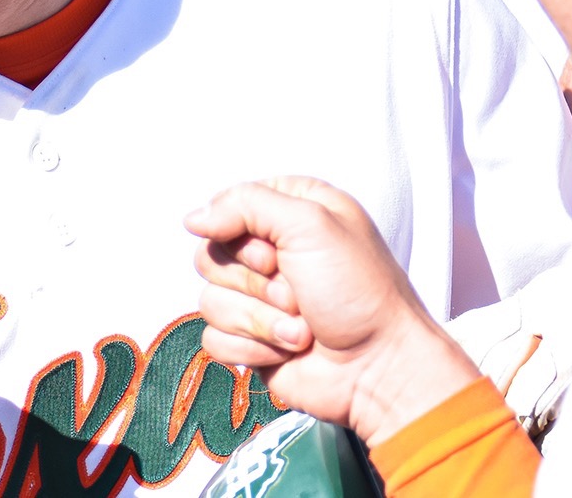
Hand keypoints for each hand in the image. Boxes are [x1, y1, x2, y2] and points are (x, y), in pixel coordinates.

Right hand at [186, 178, 478, 444]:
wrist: (378, 367)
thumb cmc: (358, 291)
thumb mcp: (310, 223)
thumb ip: (245, 204)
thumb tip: (192, 220)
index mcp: (289, 213)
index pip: (227, 207)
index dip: (243, 233)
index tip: (277, 250)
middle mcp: (272, 251)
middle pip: (211, 255)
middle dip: (254, 280)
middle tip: (296, 291)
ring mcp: (259, 299)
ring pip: (210, 299)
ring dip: (260, 320)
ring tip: (302, 328)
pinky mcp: (251, 339)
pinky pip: (214, 337)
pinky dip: (253, 347)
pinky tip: (288, 350)